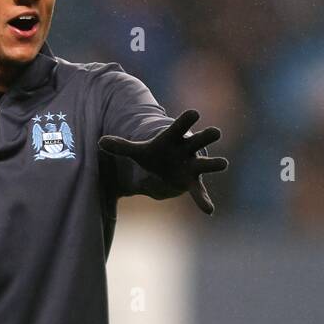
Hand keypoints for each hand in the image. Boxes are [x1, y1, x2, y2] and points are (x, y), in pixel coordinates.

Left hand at [99, 110, 228, 214]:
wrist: (167, 166)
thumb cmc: (155, 154)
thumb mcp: (138, 151)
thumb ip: (121, 147)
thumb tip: (100, 142)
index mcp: (174, 138)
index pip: (180, 127)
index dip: (186, 120)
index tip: (194, 113)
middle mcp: (187, 149)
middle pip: (199, 140)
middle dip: (207, 136)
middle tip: (216, 131)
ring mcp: (192, 165)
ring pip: (205, 164)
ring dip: (214, 164)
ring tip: (224, 164)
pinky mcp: (192, 182)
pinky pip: (199, 192)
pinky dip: (203, 201)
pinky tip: (209, 210)